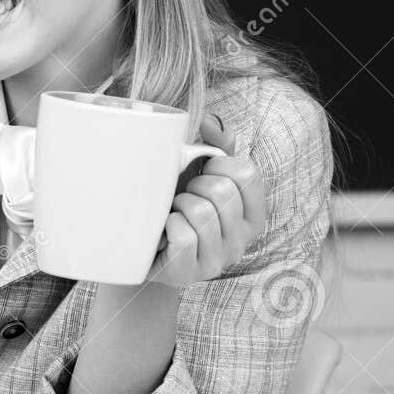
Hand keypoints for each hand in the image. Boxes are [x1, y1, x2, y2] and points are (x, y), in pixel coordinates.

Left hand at [147, 113, 267, 289]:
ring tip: (172, 215)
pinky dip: (166, 227)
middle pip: (222, 191)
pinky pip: (183, 238)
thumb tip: (210, 119)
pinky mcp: (188, 274)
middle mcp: (242, 240)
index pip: (247, 173)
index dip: (219, 163)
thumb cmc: (176, 206)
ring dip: (177, 206)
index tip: (204, 172)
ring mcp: (217, 261)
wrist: (141, 251)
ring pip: (201, 213)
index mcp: (252, 214)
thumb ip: (216, 145)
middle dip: (193, 186)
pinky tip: (164, 233)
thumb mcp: (201, 174)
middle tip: (182, 197)